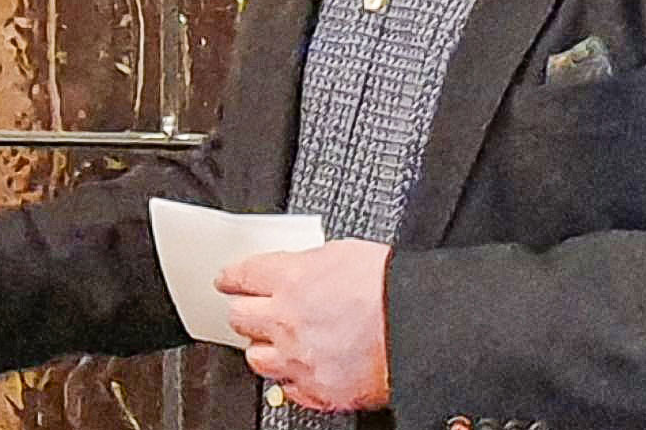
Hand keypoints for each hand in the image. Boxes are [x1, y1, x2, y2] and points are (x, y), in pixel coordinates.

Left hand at [215, 239, 391, 412]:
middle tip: (250, 309)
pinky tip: (299, 367)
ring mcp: (299, 358)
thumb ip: (305, 264)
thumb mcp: (338, 253)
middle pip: (238, 317)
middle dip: (243, 311)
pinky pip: (286, 389)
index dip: (230, 278)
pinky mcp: (318, 391)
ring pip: (255, 357)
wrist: (420, 327)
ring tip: (273, 341)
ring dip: (262, 347)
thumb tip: (294, 269)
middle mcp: (286, 319)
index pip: (240, 276)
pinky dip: (289, 378)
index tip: (225, 281)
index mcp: (290, 278)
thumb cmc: (388, 286)